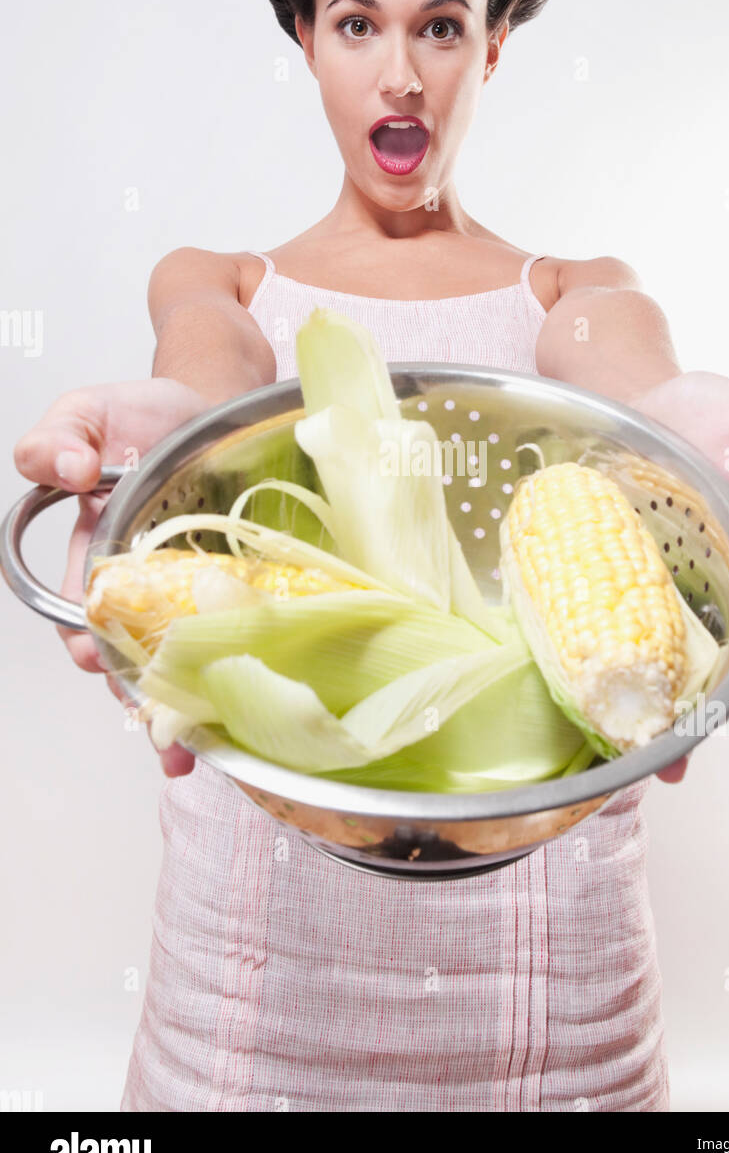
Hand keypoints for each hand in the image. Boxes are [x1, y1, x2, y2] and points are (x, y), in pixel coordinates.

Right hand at [13, 377, 210, 776]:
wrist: (219, 401)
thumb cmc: (148, 413)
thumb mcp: (89, 412)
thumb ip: (57, 438)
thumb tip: (61, 471)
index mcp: (97, 556)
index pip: (80, 614)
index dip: (84, 638)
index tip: (90, 653)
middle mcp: (144, 590)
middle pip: (132, 659)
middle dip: (139, 700)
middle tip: (157, 731)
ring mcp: (196, 597)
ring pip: (184, 667)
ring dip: (182, 715)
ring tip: (191, 752)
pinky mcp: (244, 594)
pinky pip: (239, 643)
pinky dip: (241, 682)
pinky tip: (247, 719)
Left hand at [627, 370, 728, 783]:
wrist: (626, 397)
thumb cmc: (701, 411)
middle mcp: (696, 580)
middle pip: (711, 655)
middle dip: (714, 704)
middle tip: (699, 739)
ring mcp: (643, 581)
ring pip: (655, 655)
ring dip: (657, 705)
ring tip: (650, 752)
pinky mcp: (593, 573)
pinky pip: (596, 623)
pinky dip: (596, 663)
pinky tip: (592, 704)